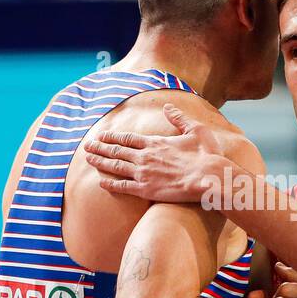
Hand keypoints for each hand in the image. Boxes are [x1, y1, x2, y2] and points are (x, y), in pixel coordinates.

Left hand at [85, 103, 240, 204]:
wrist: (209, 177)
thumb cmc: (206, 155)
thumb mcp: (195, 130)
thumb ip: (179, 118)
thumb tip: (168, 107)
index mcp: (155, 142)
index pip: (128, 138)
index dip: (113, 137)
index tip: (102, 136)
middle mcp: (145, 157)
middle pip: (117, 151)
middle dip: (100, 148)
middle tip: (87, 146)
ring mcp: (144, 174)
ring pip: (116, 167)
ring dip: (101, 162)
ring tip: (88, 160)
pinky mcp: (146, 190)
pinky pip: (124, 187)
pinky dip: (111, 184)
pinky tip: (101, 182)